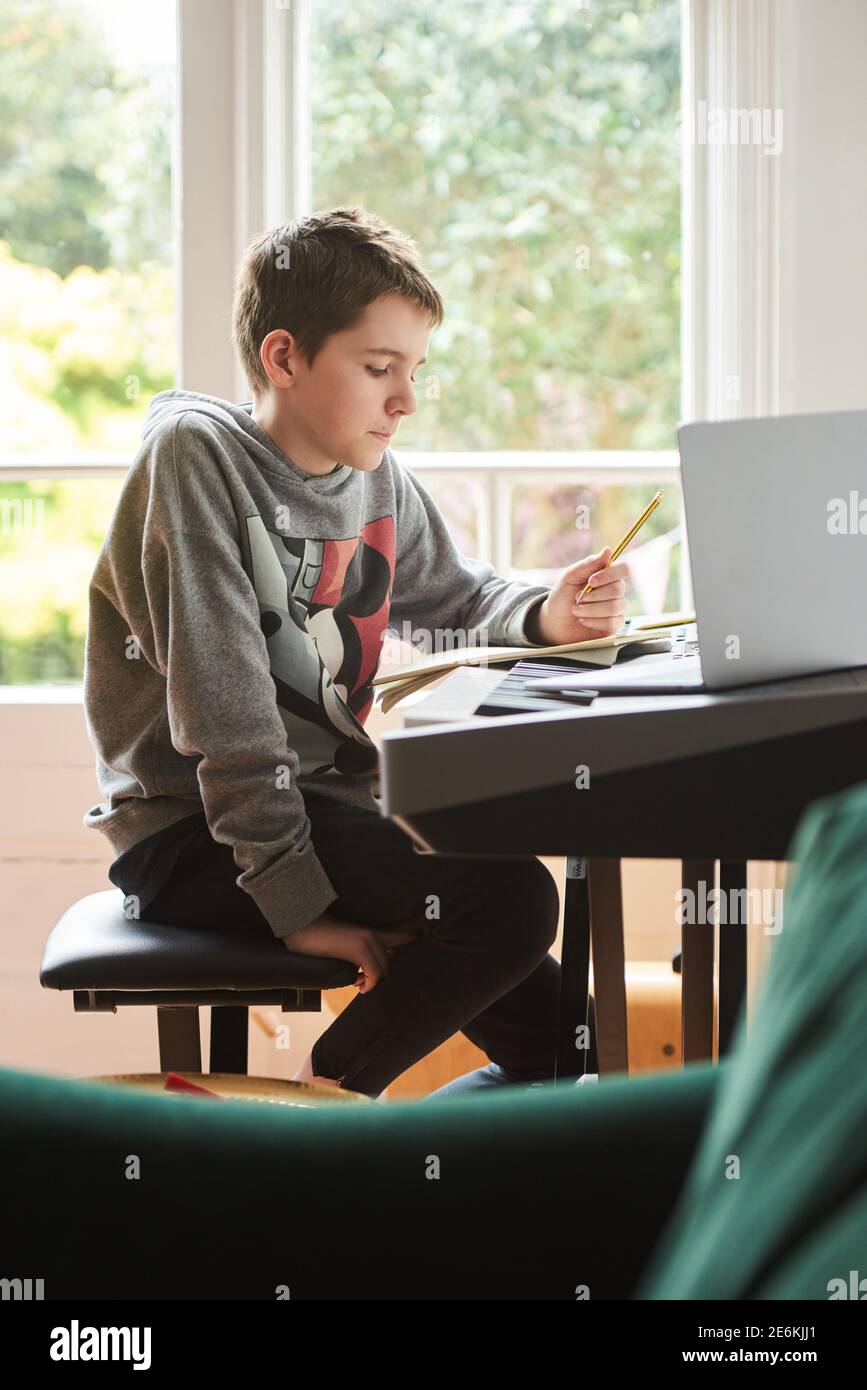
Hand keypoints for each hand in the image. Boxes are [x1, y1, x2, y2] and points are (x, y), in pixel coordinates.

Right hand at [282, 914, 418, 992]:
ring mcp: (367, 940)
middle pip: (389, 963)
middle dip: (379, 976)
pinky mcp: (360, 948)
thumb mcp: (341, 948)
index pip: (400, 937)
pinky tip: (360, 986)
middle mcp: (372, 934)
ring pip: (383, 970)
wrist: (300, 927)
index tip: (419, 944)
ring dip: (372, 981)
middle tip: (361, 982)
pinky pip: (375, 974)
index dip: (411, 942)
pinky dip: (369, 984)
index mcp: (369, 932)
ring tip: (357, 982)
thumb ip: (356, 957)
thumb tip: (362, 975)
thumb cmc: (315, 940)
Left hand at [532, 546, 629, 646]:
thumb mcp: (569, 577)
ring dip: (590, 609)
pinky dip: (593, 621)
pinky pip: (612, 623)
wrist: (553, 622)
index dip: (609, 574)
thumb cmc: (562, 597)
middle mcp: (615, 591)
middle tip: (577, 598)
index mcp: (607, 575)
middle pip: (618, 589)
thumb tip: (608, 550)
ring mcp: (617, 609)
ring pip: (614, 607)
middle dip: (593, 595)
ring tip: (576, 610)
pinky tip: (583, 621)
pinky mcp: (614, 626)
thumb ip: (587, 564)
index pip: (623, 569)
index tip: (591, 581)